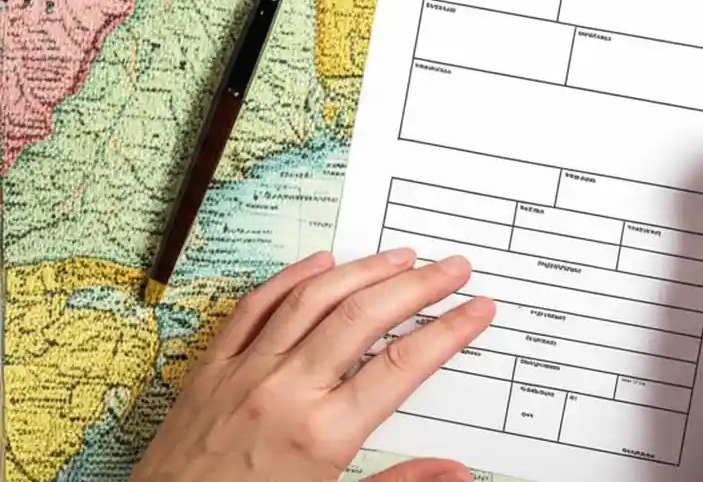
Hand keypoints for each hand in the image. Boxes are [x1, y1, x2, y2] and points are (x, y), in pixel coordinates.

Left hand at [132, 249, 494, 481]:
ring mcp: (245, 373)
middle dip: (417, 286)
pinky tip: (321, 263)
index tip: (478, 309)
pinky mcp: (211, 369)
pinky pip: (253, 307)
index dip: (448, 331)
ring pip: (313, 300)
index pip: (403, 367)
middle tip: (453, 267)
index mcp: (323, 435)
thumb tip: (458, 474)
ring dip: (363, 271)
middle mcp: (286, 392)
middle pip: (365, 318)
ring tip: (401, 256)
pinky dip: (291, 279)